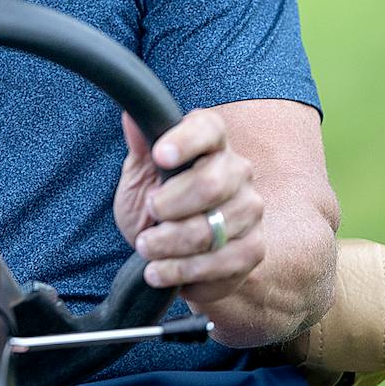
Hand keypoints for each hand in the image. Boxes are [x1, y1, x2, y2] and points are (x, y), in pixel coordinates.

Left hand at [112, 111, 265, 308]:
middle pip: (211, 184)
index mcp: (210, 141)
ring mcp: (250, 210)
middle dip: (169, 205)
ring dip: (169, 243)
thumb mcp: (140, 174)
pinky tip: (158, 271)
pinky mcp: (253, 249)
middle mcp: (238, 171)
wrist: (173, 254)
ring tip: (146, 247)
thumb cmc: (156, 202)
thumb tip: (131, 114)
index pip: (207, 129)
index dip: (185, 141)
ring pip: (212, 229)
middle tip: (149, 214)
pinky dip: (182, 270)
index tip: (159, 156)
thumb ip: (140, 146)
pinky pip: (220, 262)